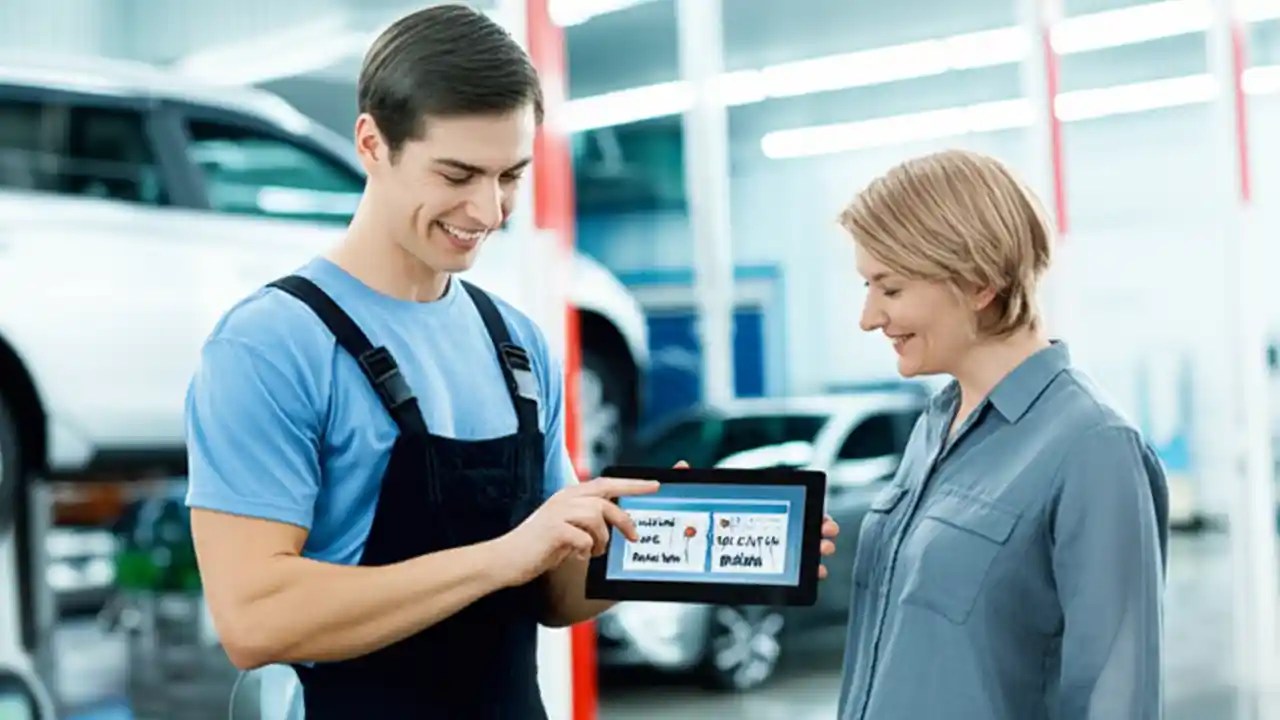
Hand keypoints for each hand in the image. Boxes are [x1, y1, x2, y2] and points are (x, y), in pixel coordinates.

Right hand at [493, 476, 659, 586]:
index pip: (607, 483)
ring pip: (597, 518)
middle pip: (606, 499)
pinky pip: (584, 538)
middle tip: (634, 536)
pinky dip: (584, 550)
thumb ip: (587, 522)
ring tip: (590, 551)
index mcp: (569, 495)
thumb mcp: (566, 528)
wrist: (505, 559)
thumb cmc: (537, 546)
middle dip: (624, 519)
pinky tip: (574, 555)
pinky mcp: (554, 530)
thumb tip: (614, 528)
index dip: (632, 483)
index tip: (655, 484)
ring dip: (600, 540)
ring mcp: (558, 512)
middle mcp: (565, 498)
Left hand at [674, 462, 839, 579]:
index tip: (818, 507)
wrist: (670, 555)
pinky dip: (802, 572)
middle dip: (814, 528)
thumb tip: (682, 465)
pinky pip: (782, 571)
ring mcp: (753, 549)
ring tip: (822, 554)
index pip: (779, 500)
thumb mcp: (683, 502)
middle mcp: (753, 526)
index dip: (802, 503)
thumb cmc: (679, 524)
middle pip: (792, 525)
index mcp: (743, 506)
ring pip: (791, 548)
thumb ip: (684, 482)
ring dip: (812, 551)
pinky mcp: (752, 571)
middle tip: (826, 534)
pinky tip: (813, 572)